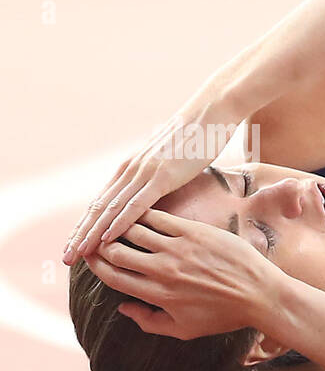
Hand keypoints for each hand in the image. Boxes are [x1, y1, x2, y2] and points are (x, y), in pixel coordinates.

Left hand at [64, 93, 244, 264]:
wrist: (210, 112)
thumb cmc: (196, 135)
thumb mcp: (170, 158)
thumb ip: (158, 173)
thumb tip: (157, 184)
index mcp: (132, 168)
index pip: (102, 201)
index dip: (87, 225)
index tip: (77, 245)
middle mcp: (130, 170)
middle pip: (98, 208)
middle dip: (81, 234)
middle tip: (67, 257)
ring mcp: (144, 172)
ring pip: (110, 209)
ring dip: (92, 233)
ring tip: (79, 254)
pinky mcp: (161, 176)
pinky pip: (135, 204)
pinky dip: (119, 223)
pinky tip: (107, 238)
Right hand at [84, 209, 281, 339]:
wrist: (261, 295)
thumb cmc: (224, 315)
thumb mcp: (185, 330)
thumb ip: (149, 322)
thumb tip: (123, 308)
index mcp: (158, 295)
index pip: (113, 277)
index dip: (96, 266)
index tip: (90, 259)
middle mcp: (164, 270)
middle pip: (117, 252)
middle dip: (101, 245)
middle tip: (97, 239)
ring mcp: (179, 249)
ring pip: (133, 231)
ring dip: (119, 227)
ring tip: (114, 224)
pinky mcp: (195, 232)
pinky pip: (159, 217)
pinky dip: (142, 214)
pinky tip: (137, 212)